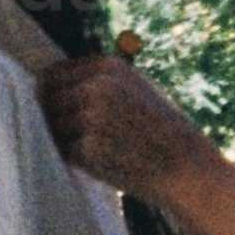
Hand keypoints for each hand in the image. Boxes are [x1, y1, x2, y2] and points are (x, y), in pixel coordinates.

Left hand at [39, 48, 201, 200]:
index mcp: (108, 67)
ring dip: (67, 140)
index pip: (54, 73)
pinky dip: (77, 161)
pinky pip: (65, 152)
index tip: (60, 109)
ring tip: (100, 150)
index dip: (52, 93)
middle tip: (77, 135)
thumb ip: (100, 83)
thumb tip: (50, 84)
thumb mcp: (136, 89)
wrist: (187, 167)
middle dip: (55, 116)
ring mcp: (90, 116)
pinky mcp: (87, 147)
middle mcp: (96, 87)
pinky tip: (104, 163)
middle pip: (47, 99)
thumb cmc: (162, 132)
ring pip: (53, 127)